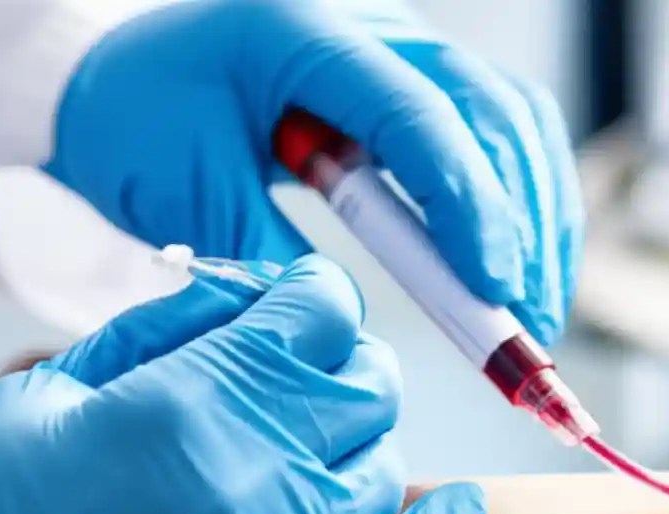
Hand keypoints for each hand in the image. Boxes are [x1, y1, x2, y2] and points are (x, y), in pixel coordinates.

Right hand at [0, 256, 484, 513]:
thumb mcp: (36, 397)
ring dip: (364, 442)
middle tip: (313, 368)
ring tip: (324, 440)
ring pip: (387, 467)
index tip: (306, 302)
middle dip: (346, 362)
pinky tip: (458, 510)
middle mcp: (257, 468)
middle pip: (369, 384)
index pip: (318, 311)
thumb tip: (235, 292)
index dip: (317, 296)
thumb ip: (150, 332)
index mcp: (191, 396)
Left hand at [45, 0, 582, 345]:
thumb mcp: (180, 189)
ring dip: (539, 219)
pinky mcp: (424, 89)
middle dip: (522, 226)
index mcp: (304, 35)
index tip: (493, 291)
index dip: (467, 204)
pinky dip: (526, 205)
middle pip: (493, 113)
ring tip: (536, 311)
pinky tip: (523, 267)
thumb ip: (261, 253)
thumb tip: (348, 327)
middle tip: (526, 326)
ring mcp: (409, 55)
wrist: (129, 79)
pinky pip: (504, 134)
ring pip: (517, 121)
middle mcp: (376, 32)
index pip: (417, 114)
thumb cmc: (142, 121)